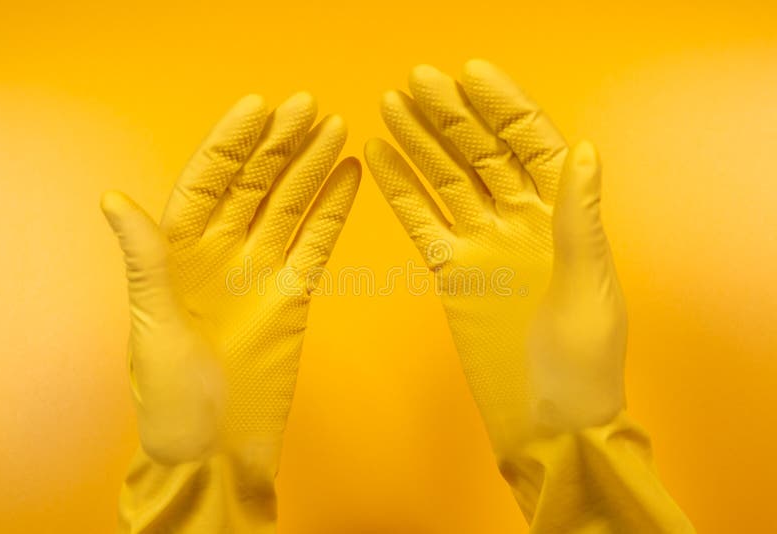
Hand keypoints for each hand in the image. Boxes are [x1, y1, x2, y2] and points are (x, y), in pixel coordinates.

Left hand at [102, 93, 359, 464]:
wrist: (216, 448)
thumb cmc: (172, 397)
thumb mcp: (152, 327)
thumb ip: (145, 261)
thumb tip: (113, 198)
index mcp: (177, 252)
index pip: (207, 181)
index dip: (231, 143)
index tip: (259, 106)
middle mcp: (220, 251)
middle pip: (253, 185)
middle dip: (279, 144)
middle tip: (309, 106)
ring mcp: (260, 270)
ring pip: (288, 205)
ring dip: (310, 167)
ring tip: (335, 128)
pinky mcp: (294, 293)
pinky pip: (316, 243)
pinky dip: (333, 210)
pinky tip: (347, 176)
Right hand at [364, 60, 624, 454]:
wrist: (549, 425)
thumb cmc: (583, 365)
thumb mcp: (588, 290)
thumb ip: (577, 221)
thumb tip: (583, 150)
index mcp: (562, 217)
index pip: (532, 145)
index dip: (503, 107)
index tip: (469, 75)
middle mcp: (521, 220)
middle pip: (482, 154)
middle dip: (452, 116)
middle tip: (416, 82)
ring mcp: (483, 244)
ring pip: (447, 181)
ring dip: (420, 142)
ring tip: (390, 104)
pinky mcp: (452, 271)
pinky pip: (422, 222)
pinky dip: (401, 191)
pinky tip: (381, 157)